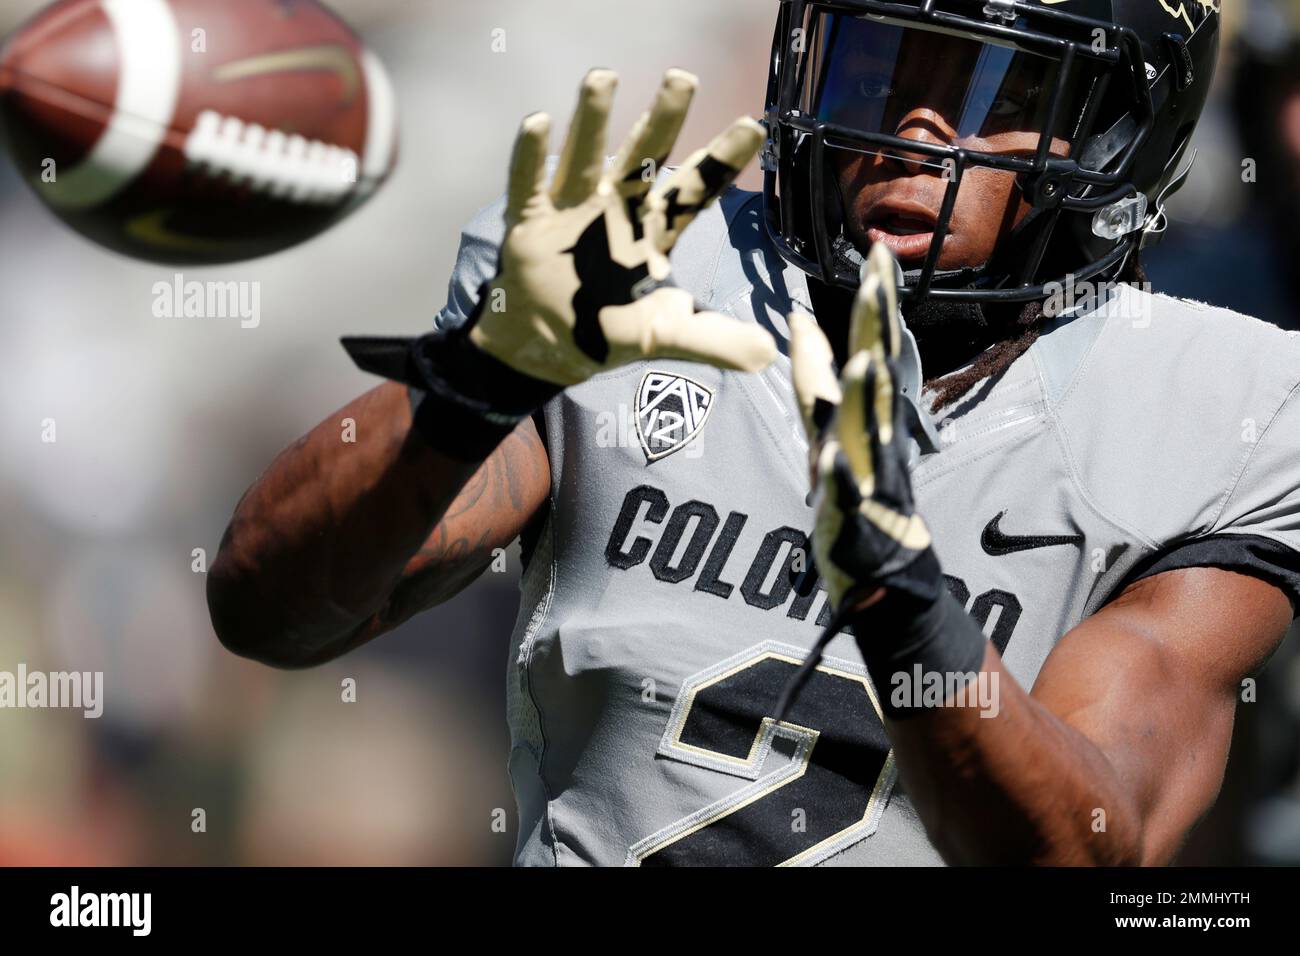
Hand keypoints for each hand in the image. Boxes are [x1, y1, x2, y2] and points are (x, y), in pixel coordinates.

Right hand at [471, 67, 776, 384]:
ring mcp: (572, 209)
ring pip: (584, 156)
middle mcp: (616, 207)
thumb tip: (767, 355)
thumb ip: (713, 340)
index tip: (752, 126)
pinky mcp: (531, 222)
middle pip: (644, 155)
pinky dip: (531, 157)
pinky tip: (538, 122)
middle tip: (683, 78)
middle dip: (663, 118)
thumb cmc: (607, 330)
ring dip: (592, 119)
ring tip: (602, 77)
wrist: (545, 347)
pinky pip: (529, 183)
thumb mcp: (664, 335)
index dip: (721, 159)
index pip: (695, 188)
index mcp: (653, 229)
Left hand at [789, 243, 934, 612]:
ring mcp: (868, 476)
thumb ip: (816, 374)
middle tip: (880, 276)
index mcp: (867, 414)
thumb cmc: (856, 495)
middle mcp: (873, 435)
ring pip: (866, 428)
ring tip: (865, 359)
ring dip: (865, 395)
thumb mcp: (832, 428)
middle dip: (876, 325)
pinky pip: (843, 494)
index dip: (874, 304)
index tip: (879, 254)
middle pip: (877, 371)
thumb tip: (798, 318)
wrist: (885, 574)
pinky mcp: (855, 517)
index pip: (870, 346)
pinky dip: (836, 477)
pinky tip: (827, 457)